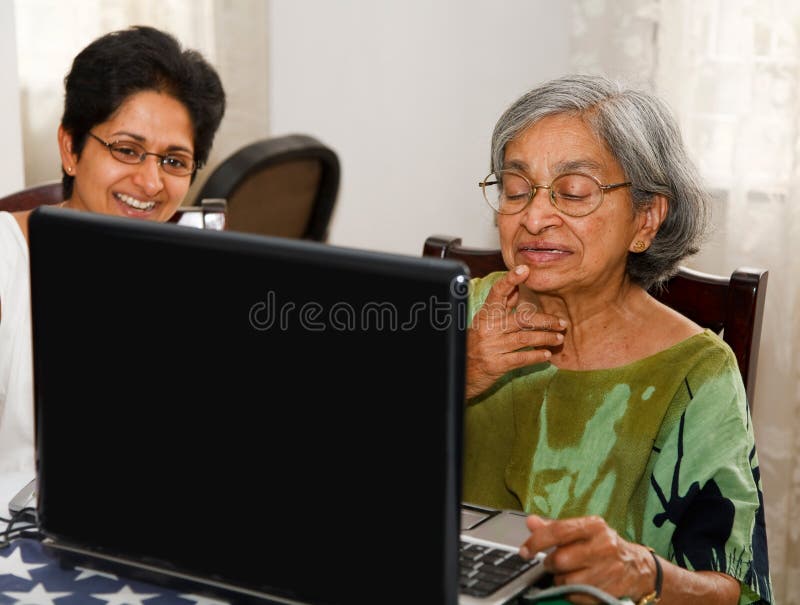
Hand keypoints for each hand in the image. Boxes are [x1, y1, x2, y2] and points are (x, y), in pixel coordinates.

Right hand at [466, 265, 565, 398]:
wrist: (461, 372)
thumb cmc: (474, 344)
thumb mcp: (484, 322)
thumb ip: (501, 306)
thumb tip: (517, 287)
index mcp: (485, 315)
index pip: (498, 293)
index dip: (510, 280)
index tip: (524, 270)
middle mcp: (488, 329)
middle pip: (522, 318)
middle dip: (545, 320)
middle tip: (562, 322)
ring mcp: (492, 347)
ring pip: (525, 338)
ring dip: (546, 338)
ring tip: (559, 338)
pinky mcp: (497, 364)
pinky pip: (522, 358)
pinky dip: (536, 356)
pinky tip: (546, 354)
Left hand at [519, 515, 655, 604]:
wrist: (637, 568)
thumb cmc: (603, 547)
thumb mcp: (582, 532)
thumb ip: (554, 528)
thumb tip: (531, 522)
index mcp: (594, 526)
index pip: (559, 531)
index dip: (537, 541)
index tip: (525, 551)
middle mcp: (604, 545)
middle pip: (560, 560)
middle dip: (552, 564)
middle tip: (556, 563)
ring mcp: (609, 570)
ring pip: (567, 581)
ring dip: (561, 580)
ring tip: (571, 573)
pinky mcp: (610, 591)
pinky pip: (577, 597)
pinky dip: (572, 593)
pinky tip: (581, 585)